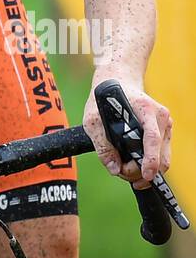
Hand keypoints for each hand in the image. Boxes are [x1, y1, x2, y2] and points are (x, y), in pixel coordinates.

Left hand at [83, 75, 171, 189]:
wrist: (117, 82)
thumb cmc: (103, 100)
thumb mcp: (93, 120)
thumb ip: (102, 145)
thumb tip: (115, 169)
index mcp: (145, 108)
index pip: (152, 137)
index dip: (151, 159)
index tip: (146, 175)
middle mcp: (160, 117)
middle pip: (160, 154)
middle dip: (141, 171)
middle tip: (121, 172)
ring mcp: (166, 124)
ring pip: (163, 159)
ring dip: (145, 170)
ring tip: (125, 170)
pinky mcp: (165, 132)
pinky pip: (161, 155)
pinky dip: (149, 164)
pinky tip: (133, 164)